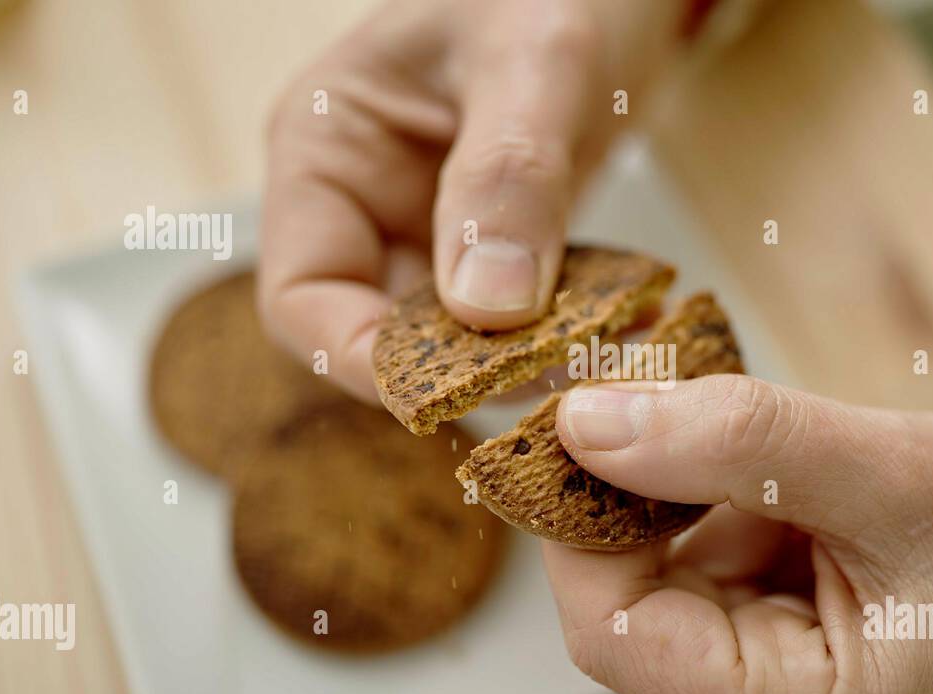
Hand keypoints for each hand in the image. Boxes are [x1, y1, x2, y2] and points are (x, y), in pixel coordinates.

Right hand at [258, 0, 685, 401]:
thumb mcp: (533, 63)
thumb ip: (507, 177)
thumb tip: (487, 312)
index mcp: (325, 151)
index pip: (303, 297)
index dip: (363, 360)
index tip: (457, 390)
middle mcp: (365, 202)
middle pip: (380, 332)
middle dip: (464, 370)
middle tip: (563, 379)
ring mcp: (430, 227)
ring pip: (454, 337)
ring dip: (526, 361)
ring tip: (610, 356)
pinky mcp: (495, 242)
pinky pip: (515, 315)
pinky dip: (564, 331)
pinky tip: (629, 327)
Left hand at [542, 375, 932, 693]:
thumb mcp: (898, 479)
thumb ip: (741, 443)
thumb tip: (591, 420)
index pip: (614, 629)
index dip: (577, 519)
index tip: (580, 413)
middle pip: (633, 590)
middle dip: (642, 482)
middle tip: (662, 379)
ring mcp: (777, 665)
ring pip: (675, 557)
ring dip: (696, 475)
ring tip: (770, 423)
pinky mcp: (791, 620)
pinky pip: (723, 544)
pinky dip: (737, 483)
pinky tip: (789, 450)